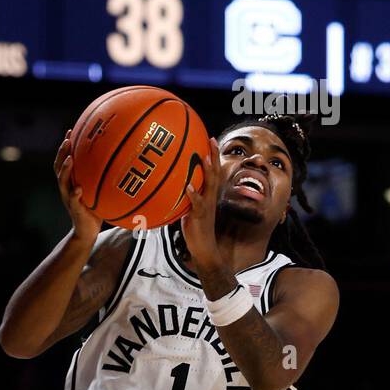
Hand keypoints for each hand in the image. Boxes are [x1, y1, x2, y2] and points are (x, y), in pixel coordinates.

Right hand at [54, 132, 102, 245]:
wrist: (87, 232)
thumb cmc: (95, 210)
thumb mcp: (97, 191)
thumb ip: (101, 178)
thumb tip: (120, 161)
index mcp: (71, 182)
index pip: (64, 160)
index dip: (65, 146)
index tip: (71, 130)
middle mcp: (67, 188)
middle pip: (58, 167)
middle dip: (62, 153)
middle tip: (68, 140)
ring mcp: (69, 199)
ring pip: (62, 182)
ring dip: (65, 170)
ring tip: (69, 160)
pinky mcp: (74, 210)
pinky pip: (73, 201)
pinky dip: (75, 194)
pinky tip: (78, 188)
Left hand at [180, 137, 221, 271]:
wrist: (204, 249)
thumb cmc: (195, 230)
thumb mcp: (189, 209)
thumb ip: (185, 198)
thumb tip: (174, 188)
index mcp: (208, 195)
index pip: (213, 172)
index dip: (213, 156)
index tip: (211, 140)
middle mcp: (210, 198)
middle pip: (215, 173)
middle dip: (214, 156)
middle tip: (212, 140)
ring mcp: (206, 206)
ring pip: (209, 186)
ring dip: (207, 171)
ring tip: (204, 158)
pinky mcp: (200, 217)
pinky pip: (197, 204)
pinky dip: (193, 195)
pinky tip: (188, 187)